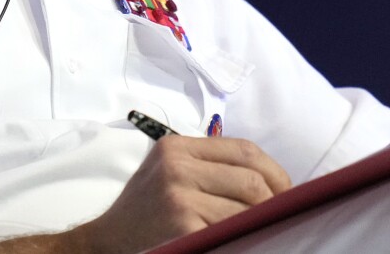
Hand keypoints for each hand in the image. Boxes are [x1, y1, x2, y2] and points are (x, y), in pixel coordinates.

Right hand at [72, 135, 291, 253]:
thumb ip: (209, 168)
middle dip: (275, 202)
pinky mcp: (183, 226)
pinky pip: (230, 232)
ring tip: (260, 231)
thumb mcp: (169, 174)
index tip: (286, 193)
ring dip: (259, 224)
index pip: (245, 150)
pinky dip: (241, 238)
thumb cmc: (144, 212)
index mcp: (177, 147)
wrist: (103, 243)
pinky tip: (240, 242)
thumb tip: (271, 182)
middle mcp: (177, 166)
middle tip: (280, 219)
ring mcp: (178, 196)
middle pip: (251, 179)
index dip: (275, 173)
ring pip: (246, 208)